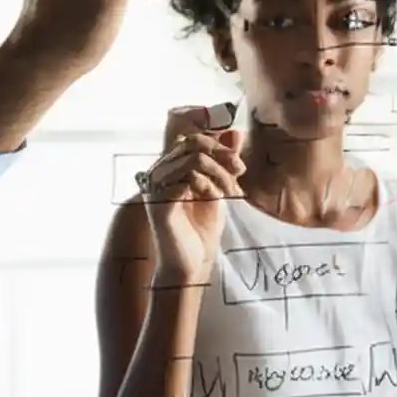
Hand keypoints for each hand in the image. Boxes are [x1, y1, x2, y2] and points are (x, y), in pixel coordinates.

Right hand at [142, 106, 246, 281]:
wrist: (191, 263)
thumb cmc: (200, 229)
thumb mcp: (218, 188)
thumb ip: (223, 161)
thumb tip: (235, 132)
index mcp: (168, 169)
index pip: (192, 140)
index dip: (219, 146)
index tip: (240, 166)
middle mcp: (157, 174)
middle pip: (192, 145)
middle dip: (222, 157)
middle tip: (239, 174)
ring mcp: (156, 188)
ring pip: (193, 160)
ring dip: (219, 173)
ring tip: (229, 192)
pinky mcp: (160, 204)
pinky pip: (187, 179)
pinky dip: (207, 185)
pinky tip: (216, 198)